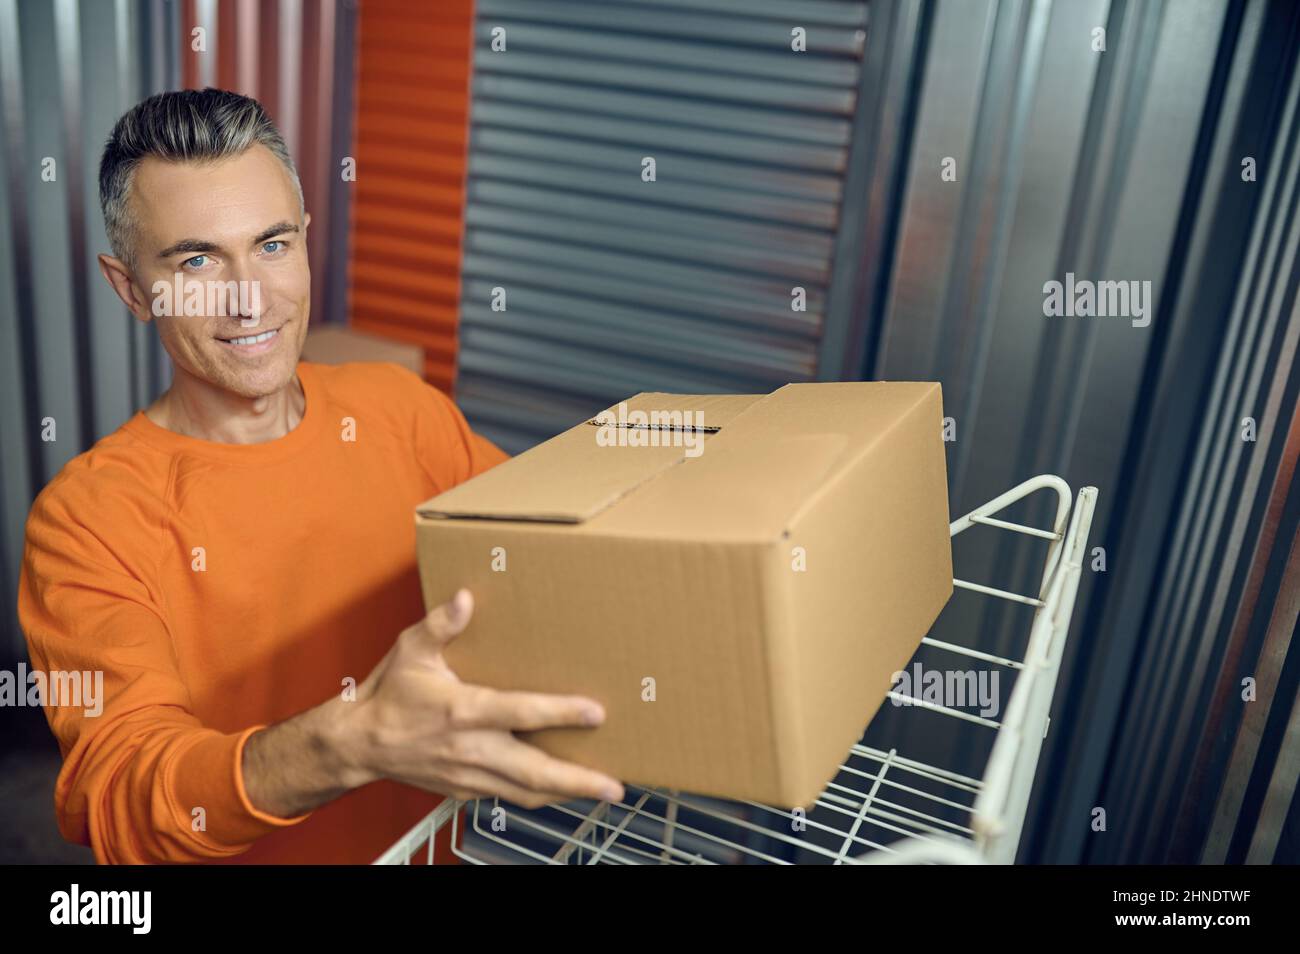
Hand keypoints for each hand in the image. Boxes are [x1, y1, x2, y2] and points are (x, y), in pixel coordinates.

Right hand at [349, 589, 624, 808]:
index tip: (595, 712)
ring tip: (602, 790)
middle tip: (615, 786)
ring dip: (566, 793)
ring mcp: (469, 775)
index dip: (559, 712)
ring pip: (525, 792)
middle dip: (577, 780)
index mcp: (462, 711)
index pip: (520, 712)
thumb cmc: (389, 695)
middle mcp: (471, 749)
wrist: (358, 745)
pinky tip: (562, 790)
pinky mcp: (465, 790)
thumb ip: (440, 625)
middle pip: (533, 772)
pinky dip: (538, 796)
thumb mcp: (410, 651)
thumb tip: (465, 598)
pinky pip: (508, 797)